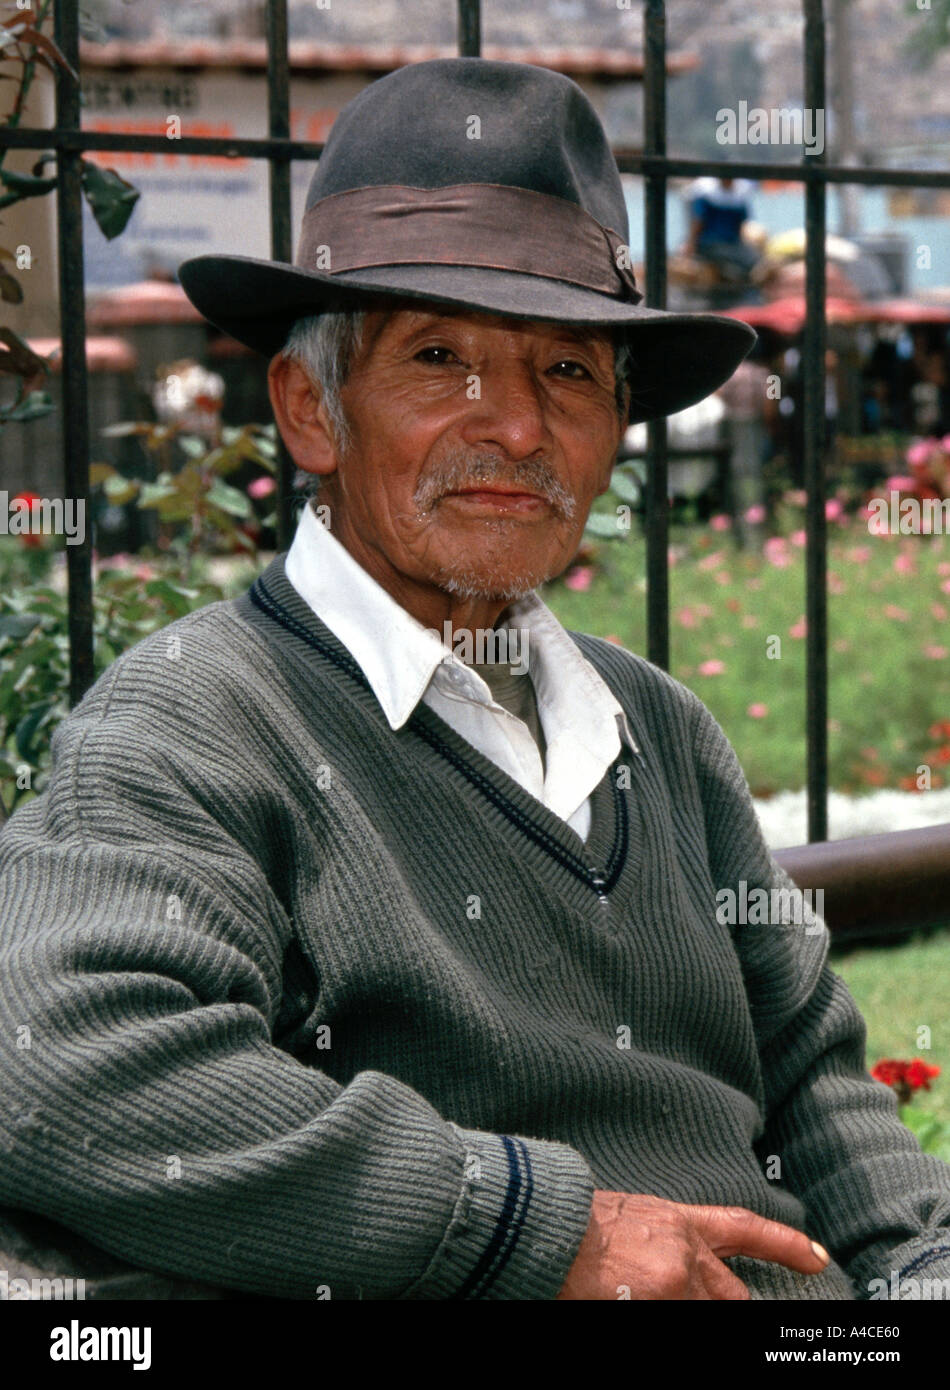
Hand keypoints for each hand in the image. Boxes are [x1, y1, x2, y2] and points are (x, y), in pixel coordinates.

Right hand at [555, 1190, 830, 1299]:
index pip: (743, 1228)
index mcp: (677, 1221)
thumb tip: (681, 1271)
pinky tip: (634, 1306)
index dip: (784, 1244)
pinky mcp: (657, 1306)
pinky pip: (676, 1326)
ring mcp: (675, 1285)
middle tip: (684, 1297)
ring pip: (704, 1314)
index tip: (817, 1259)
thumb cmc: (573, 1224)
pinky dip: (659, 1317)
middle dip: (723, 1308)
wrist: (541, 1227)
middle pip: (732, 1298)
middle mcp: (686, 1253)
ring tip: (641, 1294)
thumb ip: (663, 1240)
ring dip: (681, 1311)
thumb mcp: (628, 1217)